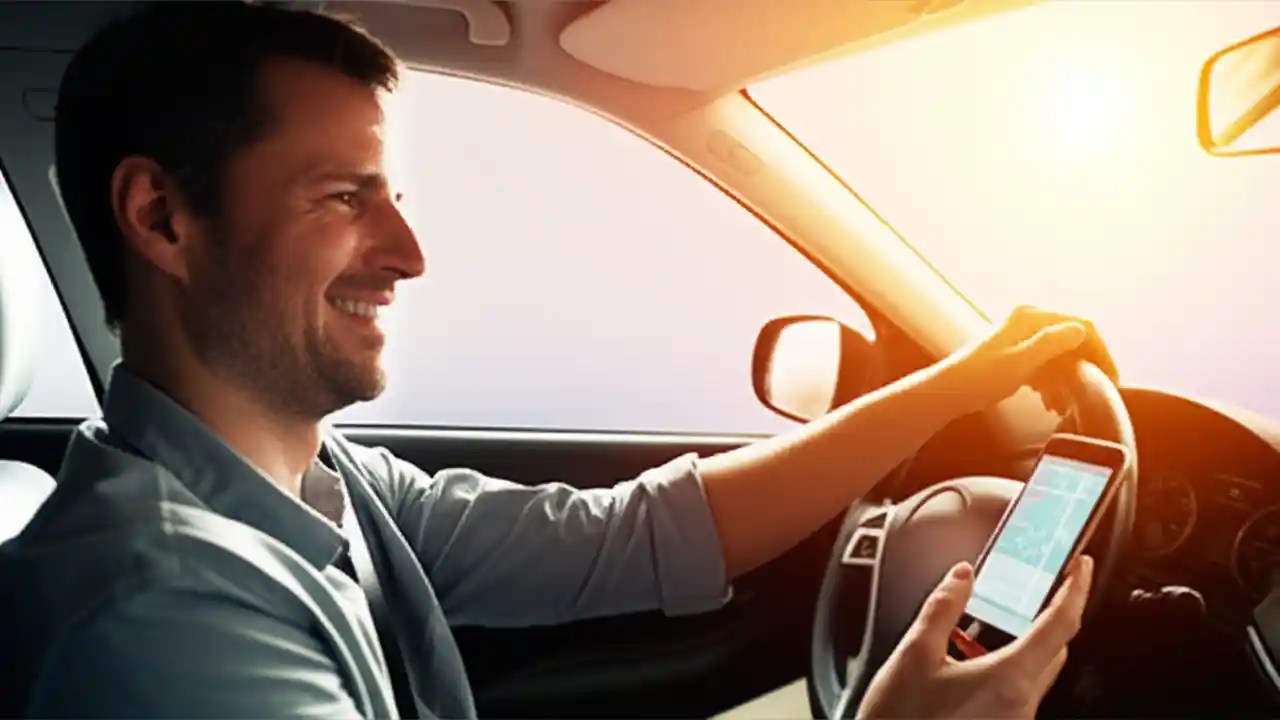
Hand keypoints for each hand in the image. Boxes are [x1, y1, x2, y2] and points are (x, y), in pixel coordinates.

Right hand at [857, 555, 1093, 719]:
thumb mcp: (914, 654)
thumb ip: (943, 608)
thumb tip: (962, 577)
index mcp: (1008, 680)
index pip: (1059, 626)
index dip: (1075, 590)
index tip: (1080, 567)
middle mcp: (1021, 706)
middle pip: (1054, 651)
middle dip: (1050, 617)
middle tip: (1038, 589)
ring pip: (1035, 674)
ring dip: (1025, 645)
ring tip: (994, 625)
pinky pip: (1017, 694)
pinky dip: (1007, 670)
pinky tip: (974, 663)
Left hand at [930, 305, 1117, 416]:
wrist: (947, 392)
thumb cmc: (980, 378)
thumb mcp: (1021, 362)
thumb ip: (1052, 344)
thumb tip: (1081, 329)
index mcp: (1031, 318)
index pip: (1082, 327)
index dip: (1101, 352)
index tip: (1111, 379)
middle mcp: (1028, 321)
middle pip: (1072, 341)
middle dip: (1084, 369)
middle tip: (1094, 396)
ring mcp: (1021, 336)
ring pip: (1059, 356)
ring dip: (1067, 379)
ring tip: (1064, 405)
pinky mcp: (1014, 353)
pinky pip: (1044, 365)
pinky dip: (1051, 382)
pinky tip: (1049, 402)